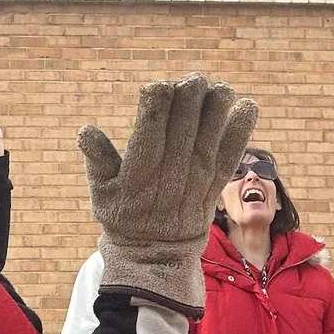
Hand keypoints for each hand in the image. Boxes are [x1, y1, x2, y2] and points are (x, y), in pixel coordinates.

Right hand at [78, 76, 257, 319]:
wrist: (153, 254)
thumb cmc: (122, 214)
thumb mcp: (101, 190)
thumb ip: (96, 158)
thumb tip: (85, 130)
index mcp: (139, 172)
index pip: (149, 132)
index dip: (156, 107)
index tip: (158, 86)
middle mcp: (169, 174)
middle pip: (182, 130)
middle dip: (189, 101)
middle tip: (194, 78)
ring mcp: (195, 180)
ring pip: (208, 139)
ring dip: (218, 110)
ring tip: (222, 87)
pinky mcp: (214, 185)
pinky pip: (230, 156)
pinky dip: (240, 132)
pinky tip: (248, 106)